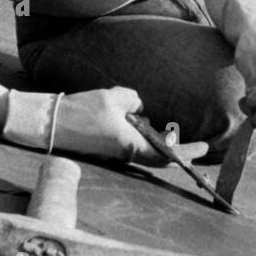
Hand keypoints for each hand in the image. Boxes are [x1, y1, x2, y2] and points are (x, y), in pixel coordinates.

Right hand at [53, 87, 208, 166]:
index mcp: (131, 144)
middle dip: (180, 152)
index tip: (204, 149)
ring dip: (162, 145)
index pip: (167, 154)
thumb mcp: (115, 97)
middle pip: (160, 158)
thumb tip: (140, 108)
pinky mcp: (108, 150)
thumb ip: (134, 100)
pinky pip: (134, 148)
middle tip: (198, 146)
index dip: (187, 153)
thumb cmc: (83, 110)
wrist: (52, 123)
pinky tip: (150, 130)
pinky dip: (146, 142)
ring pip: (147, 153)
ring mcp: (117, 154)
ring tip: (175, 134)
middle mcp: (126, 154)